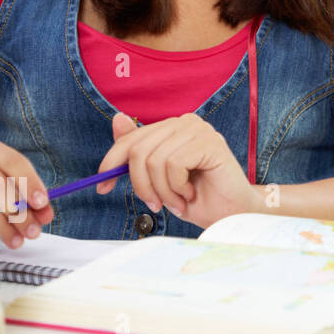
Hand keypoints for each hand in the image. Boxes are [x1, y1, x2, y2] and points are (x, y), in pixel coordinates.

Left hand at [96, 112, 256, 229]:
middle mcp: (186, 123)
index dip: (111, 163)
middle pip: (138, 151)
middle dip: (141, 186)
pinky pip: (174, 165)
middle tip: (155, 205)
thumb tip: (117, 118)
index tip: (102, 188)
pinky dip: (176, 187)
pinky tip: (190, 194)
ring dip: (162, 192)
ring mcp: (199, 130)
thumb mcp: (158, 179)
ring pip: (154, 161)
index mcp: (172, 128)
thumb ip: (139, 152)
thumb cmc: (198, 198)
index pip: (130, 139)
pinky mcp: (210, 142)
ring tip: (177, 202)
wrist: (231, 214)